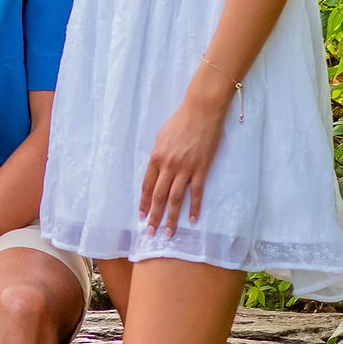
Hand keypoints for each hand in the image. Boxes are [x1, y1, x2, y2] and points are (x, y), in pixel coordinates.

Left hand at [139, 74, 233, 238]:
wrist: (201, 111)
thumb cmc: (180, 121)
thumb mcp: (161, 137)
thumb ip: (158, 156)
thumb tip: (156, 171)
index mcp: (156, 157)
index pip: (146, 186)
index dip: (143, 203)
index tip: (141, 216)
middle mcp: (168, 166)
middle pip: (158, 196)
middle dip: (153, 216)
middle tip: (150, 233)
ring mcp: (185, 168)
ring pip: (175, 198)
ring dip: (171, 218)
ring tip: (168, 233)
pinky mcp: (201, 168)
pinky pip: (196, 192)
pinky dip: (194, 207)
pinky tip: (192, 220)